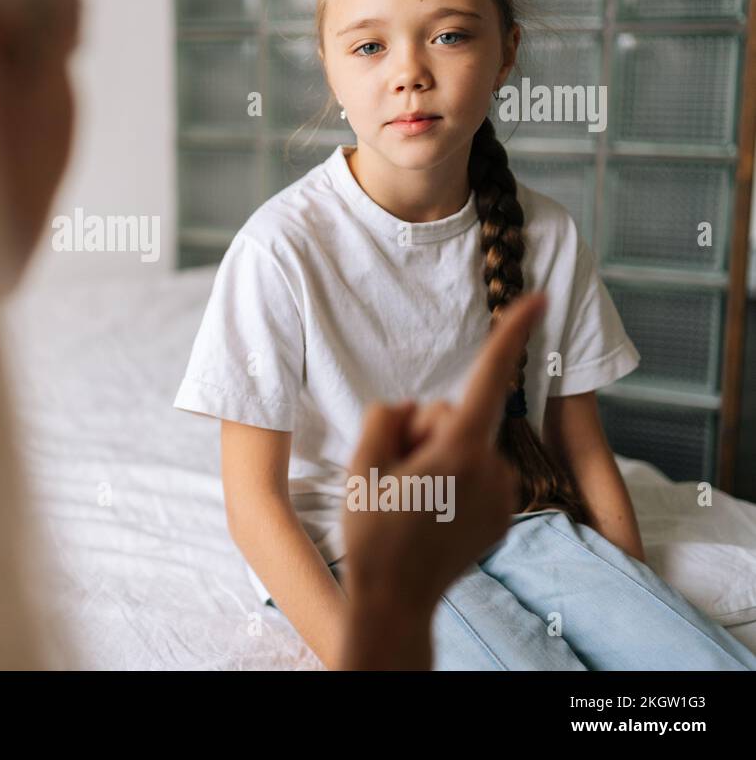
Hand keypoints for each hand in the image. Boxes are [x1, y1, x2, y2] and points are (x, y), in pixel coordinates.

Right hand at [340, 292, 545, 616]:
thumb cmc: (372, 533)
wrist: (395, 601)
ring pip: (464, 447)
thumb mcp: (360, 465)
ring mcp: (502, 495)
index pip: (487, 378)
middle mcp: (492, 469)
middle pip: (454, 416)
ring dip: (437, 460)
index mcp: (459, 450)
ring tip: (411, 501)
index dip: (511, 333)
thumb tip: (414, 413)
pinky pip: (476, 475)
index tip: (538, 298)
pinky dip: (452, 483)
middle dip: (424, 432)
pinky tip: (430, 514)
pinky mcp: (503, 515)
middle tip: (395, 476)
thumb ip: (388, 418)